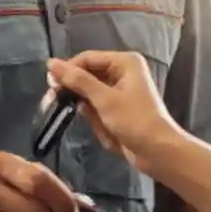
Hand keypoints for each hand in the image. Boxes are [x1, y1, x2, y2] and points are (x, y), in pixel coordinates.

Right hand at [46, 51, 182, 174]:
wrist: (159, 153)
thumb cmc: (135, 122)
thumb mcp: (104, 100)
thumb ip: (77, 81)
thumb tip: (51, 64)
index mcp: (124, 62)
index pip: (86, 58)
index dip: (68, 70)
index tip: (51, 87)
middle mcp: (123, 71)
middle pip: (87, 75)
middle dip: (78, 94)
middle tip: (62, 107)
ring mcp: (121, 90)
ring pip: (89, 95)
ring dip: (90, 112)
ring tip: (102, 124)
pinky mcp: (118, 107)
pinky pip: (97, 108)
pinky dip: (97, 120)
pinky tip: (108, 131)